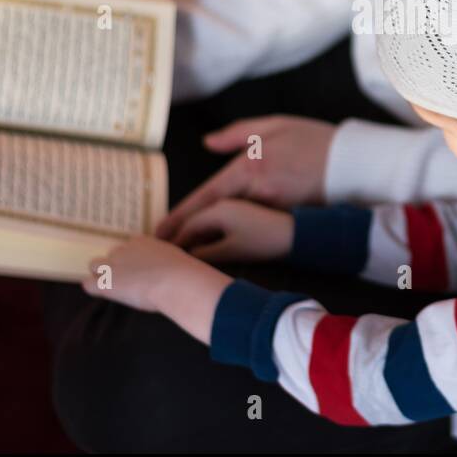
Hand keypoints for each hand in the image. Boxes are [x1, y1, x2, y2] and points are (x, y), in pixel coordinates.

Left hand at [82, 236, 230, 342]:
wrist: (177, 281)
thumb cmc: (187, 275)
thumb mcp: (184, 263)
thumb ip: (179, 266)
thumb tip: (197, 278)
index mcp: (145, 242)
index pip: (131, 248)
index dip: (133, 262)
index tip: (141, 273)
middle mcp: (126, 248)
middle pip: (111, 254)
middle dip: (115, 267)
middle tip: (127, 282)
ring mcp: (113, 264)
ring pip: (94, 265)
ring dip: (101, 275)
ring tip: (112, 289)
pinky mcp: (105, 282)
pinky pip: (88, 284)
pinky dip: (93, 289)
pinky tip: (102, 296)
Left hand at [156, 115, 333, 237]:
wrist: (357, 162)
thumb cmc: (317, 140)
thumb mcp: (277, 125)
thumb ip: (239, 133)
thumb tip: (208, 142)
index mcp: (251, 165)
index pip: (207, 194)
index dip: (181, 214)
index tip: (161, 230)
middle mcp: (257, 190)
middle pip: (213, 215)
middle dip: (186, 231)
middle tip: (163, 246)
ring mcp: (272, 208)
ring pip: (232, 224)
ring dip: (208, 235)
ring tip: (183, 246)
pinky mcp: (287, 220)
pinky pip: (254, 227)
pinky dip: (236, 236)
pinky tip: (222, 243)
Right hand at [163, 198, 294, 263]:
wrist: (299, 233)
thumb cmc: (267, 242)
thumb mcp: (233, 250)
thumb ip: (206, 251)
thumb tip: (187, 253)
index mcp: (219, 208)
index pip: (188, 220)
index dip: (172, 232)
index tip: (157, 243)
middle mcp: (225, 203)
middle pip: (194, 216)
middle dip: (177, 229)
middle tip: (158, 243)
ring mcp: (235, 208)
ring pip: (205, 218)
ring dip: (191, 230)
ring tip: (174, 245)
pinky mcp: (243, 215)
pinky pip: (216, 220)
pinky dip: (205, 231)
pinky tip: (201, 242)